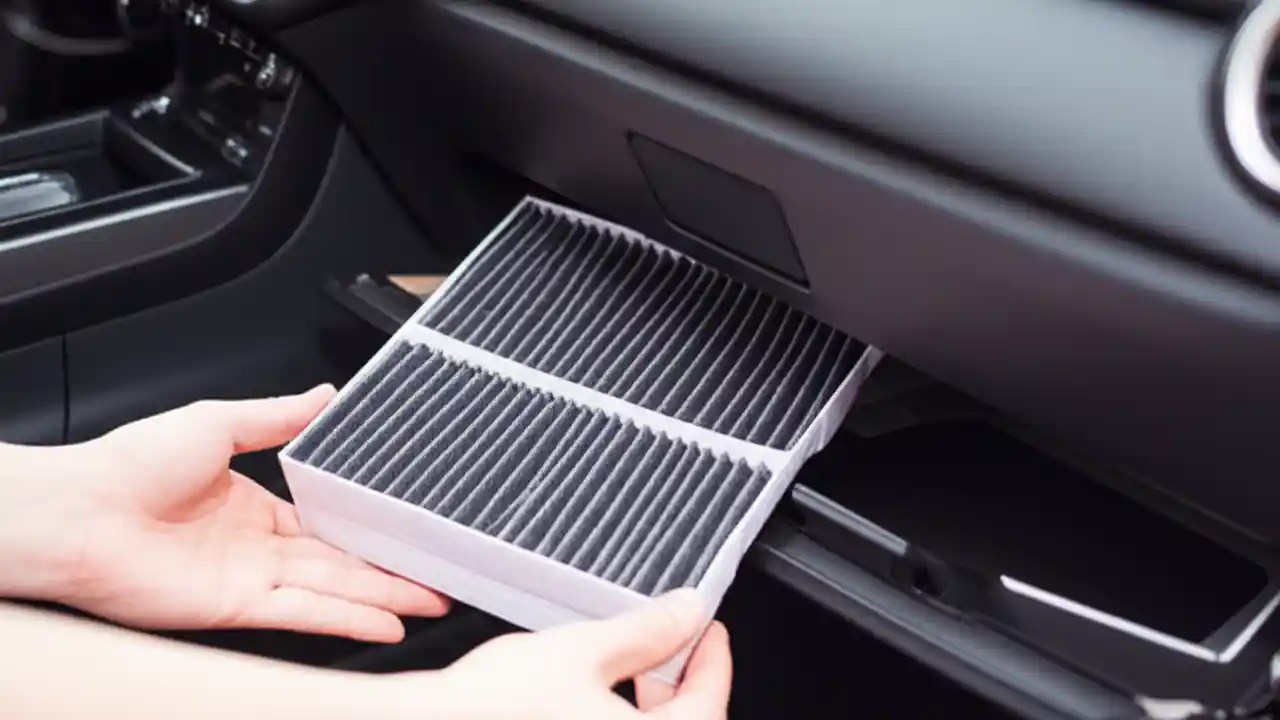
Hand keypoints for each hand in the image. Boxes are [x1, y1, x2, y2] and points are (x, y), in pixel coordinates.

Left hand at [0, 386, 448, 640]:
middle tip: (440, 575)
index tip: (408, 529)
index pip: (324, 522)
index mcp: (250, 504)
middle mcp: (255, 546)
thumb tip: (324, 394)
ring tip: (434, 602)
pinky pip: (305, 612)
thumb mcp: (218, 422)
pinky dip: (347, 618)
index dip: (369, 529)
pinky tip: (386, 623)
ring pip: (334, 588)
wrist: (79, 509)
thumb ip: (277, 417)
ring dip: (384, 597)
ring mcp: (250, 578)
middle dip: (392, 570)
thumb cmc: (129, 463)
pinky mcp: (237, 606)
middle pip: (340, 561)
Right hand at [402, 589, 731, 718]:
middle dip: (678, 682)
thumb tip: (689, 610)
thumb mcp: (580, 652)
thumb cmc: (490, 708)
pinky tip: (591, 698)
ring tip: (627, 665)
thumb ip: (644, 631)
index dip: (713, 660)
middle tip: (668, 641)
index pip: (709, 705)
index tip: (710, 628)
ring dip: (647, 706)